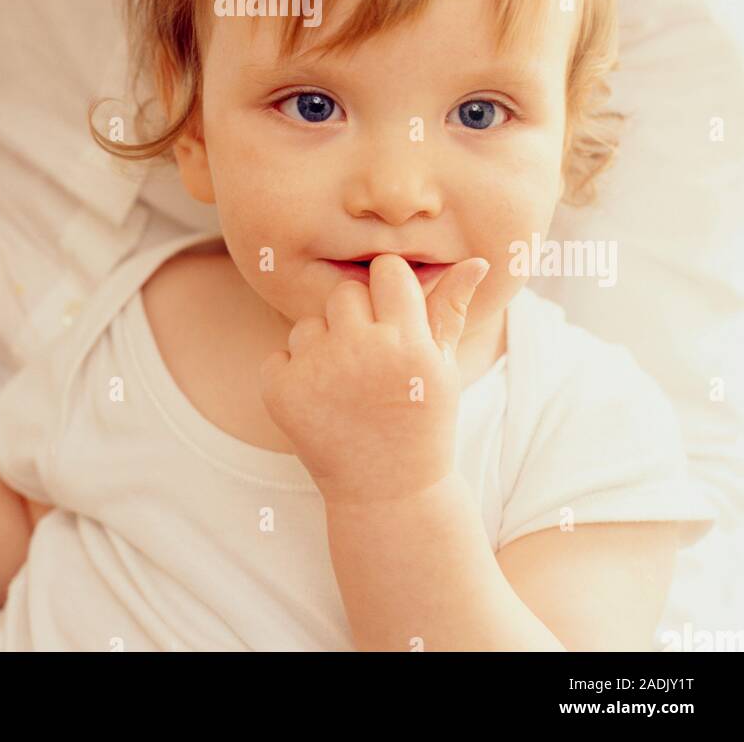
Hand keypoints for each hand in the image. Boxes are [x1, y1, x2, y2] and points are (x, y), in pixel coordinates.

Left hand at [259, 255, 489, 506]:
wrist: (388, 494)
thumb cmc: (422, 423)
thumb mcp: (444, 368)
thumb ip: (450, 309)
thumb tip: (476, 260)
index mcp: (407, 343)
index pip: (387, 270)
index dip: (390, 290)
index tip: (394, 319)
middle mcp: (361, 352)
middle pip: (344, 292)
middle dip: (355, 317)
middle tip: (370, 361)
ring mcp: (317, 372)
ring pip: (307, 323)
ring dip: (321, 348)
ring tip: (346, 388)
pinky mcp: (282, 392)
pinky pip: (278, 355)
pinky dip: (292, 376)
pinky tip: (320, 404)